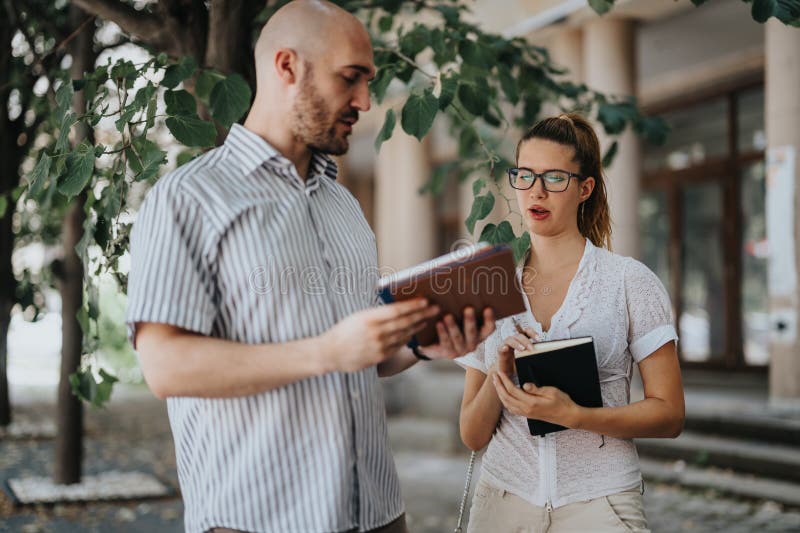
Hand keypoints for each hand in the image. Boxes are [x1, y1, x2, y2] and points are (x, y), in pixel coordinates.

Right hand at [322, 298, 439, 372]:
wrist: (330, 353)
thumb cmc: (343, 331)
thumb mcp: (358, 316)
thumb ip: (377, 313)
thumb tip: (396, 307)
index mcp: (369, 318)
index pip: (396, 310)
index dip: (413, 305)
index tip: (425, 300)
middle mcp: (376, 332)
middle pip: (404, 322)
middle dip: (422, 314)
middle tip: (435, 309)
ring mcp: (379, 346)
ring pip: (404, 334)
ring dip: (417, 326)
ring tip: (427, 319)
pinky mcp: (380, 356)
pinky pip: (398, 346)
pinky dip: (407, 338)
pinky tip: (413, 333)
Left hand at [416, 307, 495, 359]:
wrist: (435, 345)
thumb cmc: (451, 327)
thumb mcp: (460, 319)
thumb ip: (465, 310)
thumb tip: (466, 286)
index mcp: (479, 334)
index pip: (489, 328)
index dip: (490, 319)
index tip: (488, 308)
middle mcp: (472, 344)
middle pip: (473, 332)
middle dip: (470, 320)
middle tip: (468, 309)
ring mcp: (461, 350)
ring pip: (458, 338)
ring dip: (453, 326)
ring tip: (448, 316)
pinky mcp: (448, 353)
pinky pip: (445, 342)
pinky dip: (442, 332)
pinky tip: (438, 323)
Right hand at [489, 328, 538, 376]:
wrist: (506, 372)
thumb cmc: (517, 364)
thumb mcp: (527, 359)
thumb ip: (534, 356)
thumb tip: (545, 358)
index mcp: (521, 340)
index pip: (526, 332)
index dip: (532, 333)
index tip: (539, 339)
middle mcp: (514, 340)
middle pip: (519, 335)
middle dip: (526, 341)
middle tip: (531, 348)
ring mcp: (506, 344)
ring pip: (510, 339)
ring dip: (517, 343)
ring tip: (522, 349)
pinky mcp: (500, 351)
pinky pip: (501, 347)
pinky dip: (503, 347)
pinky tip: (506, 349)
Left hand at [492, 370, 581, 428]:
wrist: (568, 416)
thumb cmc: (562, 402)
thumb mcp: (551, 392)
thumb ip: (536, 389)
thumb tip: (524, 384)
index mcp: (531, 403)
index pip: (512, 390)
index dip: (505, 380)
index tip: (501, 373)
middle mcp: (526, 410)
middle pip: (506, 397)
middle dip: (498, 386)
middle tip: (494, 376)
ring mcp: (526, 414)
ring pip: (507, 404)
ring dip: (500, 393)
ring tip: (497, 384)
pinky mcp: (528, 415)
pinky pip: (512, 409)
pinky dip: (506, 401)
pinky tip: (505, 396)